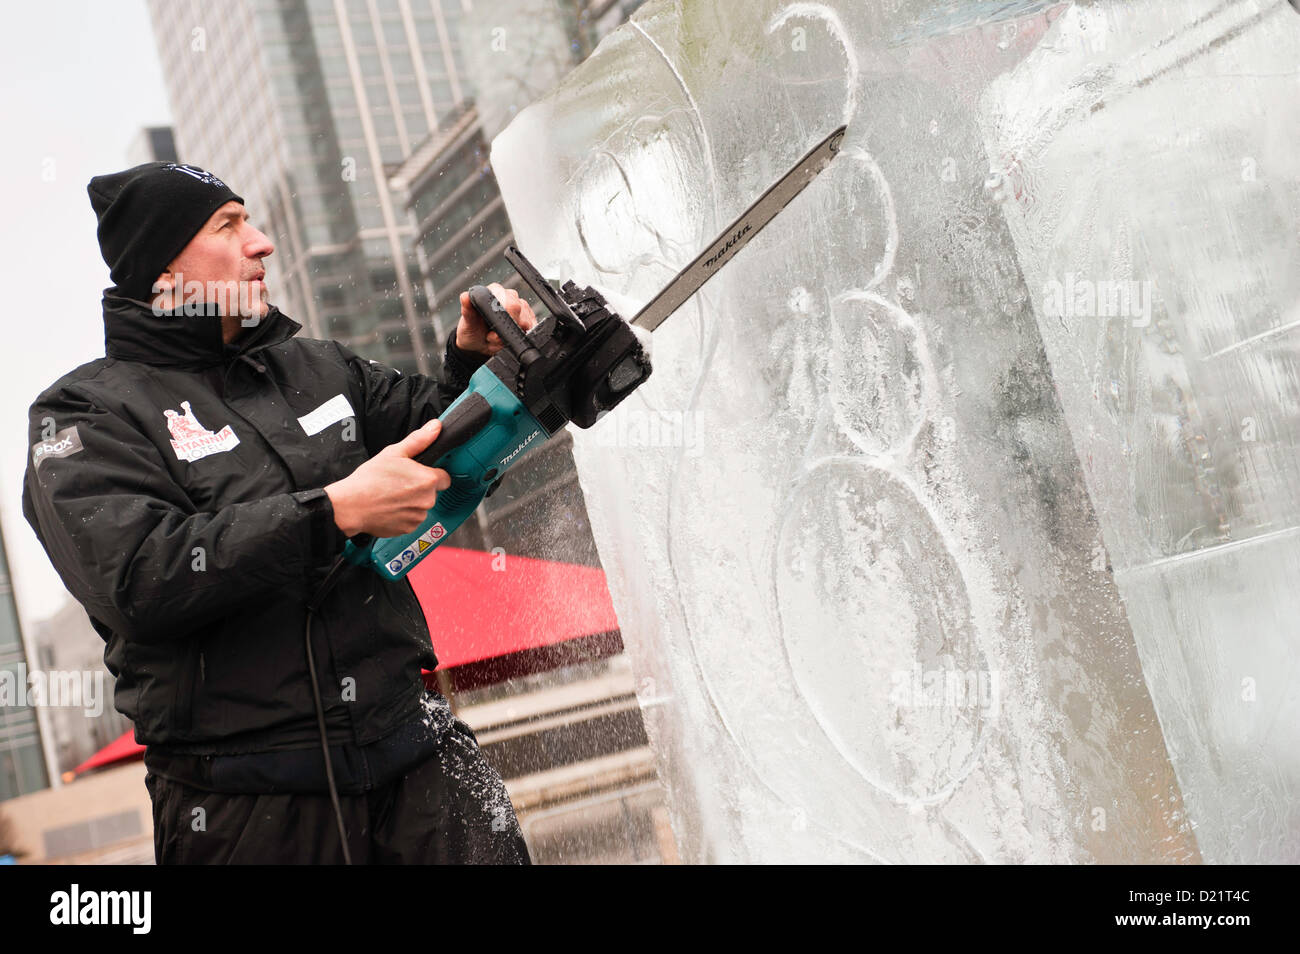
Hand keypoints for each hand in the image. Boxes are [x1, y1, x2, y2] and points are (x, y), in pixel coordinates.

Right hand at [324, 419, 450, 537]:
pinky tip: (389, 507)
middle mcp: (427, 500)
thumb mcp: (394, 453)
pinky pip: (411, 520)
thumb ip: (418, 440)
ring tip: (392, 495)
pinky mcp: (409, 529)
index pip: (444, 477)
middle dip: (420, 488)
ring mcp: (418, 517)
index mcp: (427, 480)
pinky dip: (403, 515)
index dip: (432, 474)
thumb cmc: (369, 480)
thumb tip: (435, 428)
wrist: (351, 506)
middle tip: (400, 483)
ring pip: (421, 507)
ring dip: (412, 502)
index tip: (419, 474)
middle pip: (432, 492)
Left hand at [456, 282, 536, 355]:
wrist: (478, 345)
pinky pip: (530, 329)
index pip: (509, 299)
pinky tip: (507, 338)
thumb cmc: (472, 330)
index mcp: (494, 291)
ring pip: (525, 322)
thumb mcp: (467, 322)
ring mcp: (520, 307)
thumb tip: (465, 297)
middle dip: (505, 328)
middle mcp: (509, 296)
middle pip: (519, 310)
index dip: (504, 314)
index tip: (494, 326)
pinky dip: (519, 337)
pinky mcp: (528, 319)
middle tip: (492, 335)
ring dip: (510, 335)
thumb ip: (467, 309)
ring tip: (496, 337)